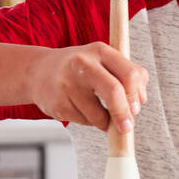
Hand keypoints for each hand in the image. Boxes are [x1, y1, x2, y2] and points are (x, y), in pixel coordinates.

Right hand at [28, 42, 148, 131]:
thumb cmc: (80, 69)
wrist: (39, 71)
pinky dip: (89, 122)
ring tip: (99, 114)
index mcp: (100, 51)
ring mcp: (68, 83)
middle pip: (114, 92)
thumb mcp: (104, 61)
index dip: (136, 95)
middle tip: (126, 127)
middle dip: (123, 114)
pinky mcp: (58, 103)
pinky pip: (84, 121)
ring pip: (98, 115)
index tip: (136, 108)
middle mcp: (83, 64)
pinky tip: (81, 109)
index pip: (129, 74)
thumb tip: (140, 101)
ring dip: (104, 122)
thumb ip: (128, 76)